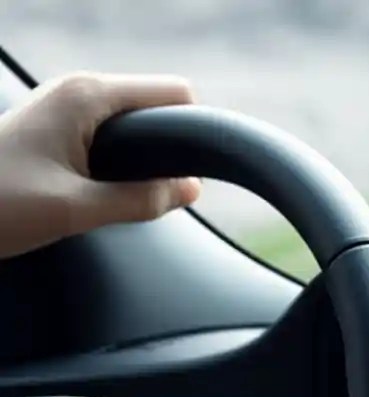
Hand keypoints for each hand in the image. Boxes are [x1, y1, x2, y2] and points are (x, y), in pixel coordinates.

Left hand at [0, 72, 200, 258]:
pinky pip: (111, 139)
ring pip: (134, 127)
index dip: (191, 134)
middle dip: (166, 151)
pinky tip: (105, 195)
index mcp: (87, 95)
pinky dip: (120, 165)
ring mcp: (63, 108)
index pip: (176, 94)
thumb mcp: (75, 210)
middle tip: (155, 196)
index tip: (187, 176)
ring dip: (142, 162)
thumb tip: (191, 190)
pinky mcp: (54, 129)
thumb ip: (140, 201)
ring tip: (127, 198)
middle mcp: (77, 91)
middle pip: (157, 109)